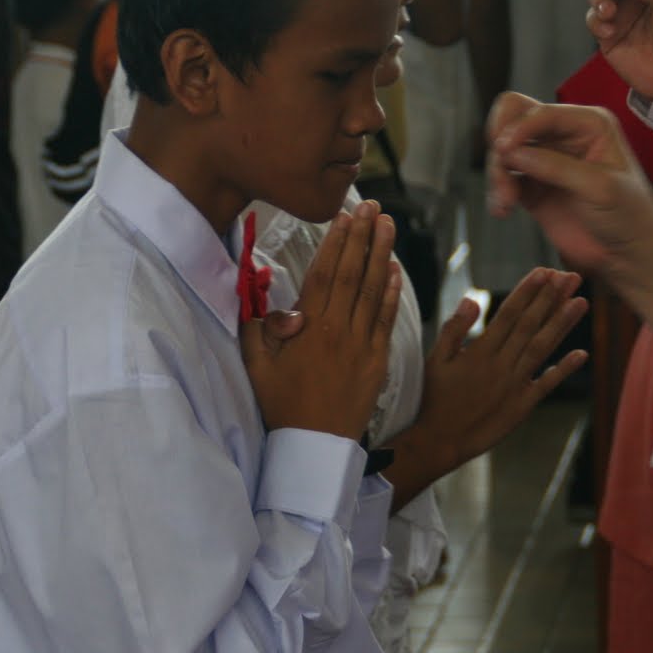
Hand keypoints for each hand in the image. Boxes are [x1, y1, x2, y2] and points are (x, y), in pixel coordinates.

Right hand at [242, 201, 401, 439]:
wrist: (316, 446)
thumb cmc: (282, 406)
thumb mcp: (257, 367)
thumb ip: (259, 329)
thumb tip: (272, 300)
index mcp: (308, 329)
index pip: (324, 274)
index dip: (336, 242)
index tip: (345, 216)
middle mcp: (338, 330)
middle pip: (352, 274)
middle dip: (362, 237)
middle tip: (372, 206)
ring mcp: (361, 344)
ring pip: (373, 290)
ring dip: (381, 254)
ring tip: (388, 225)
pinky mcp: (377, 360)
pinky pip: (386, 319)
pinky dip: (391, 292)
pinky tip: (395, 270)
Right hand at [410, 269, 588, 467]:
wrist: (440, 441)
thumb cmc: (434, 399)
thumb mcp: (435, 360)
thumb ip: (454, 329)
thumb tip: (472, 299)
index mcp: (480, 351)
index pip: (509, 314)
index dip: (528, 292)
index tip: (544, 272)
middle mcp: (501, 365)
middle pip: (530, 325)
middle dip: (551, 298)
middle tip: (570, 277)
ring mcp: (514, 385)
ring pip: (542, 348)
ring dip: (563, 324)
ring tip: (581, 302)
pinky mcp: (522, 406)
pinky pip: (547, 384)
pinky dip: (564, 369)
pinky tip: (582, 353)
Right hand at [485, 92, 652, 274]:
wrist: (628, 255)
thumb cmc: (629, 216)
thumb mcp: (599, 187)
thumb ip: (556, 167)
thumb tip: (513, 152)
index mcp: (589, 124)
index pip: (542, 113)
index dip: (519, 127)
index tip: (502, 149)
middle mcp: (565, 136)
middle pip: (514, 119)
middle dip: (500, 141)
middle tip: (500, 166)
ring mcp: (546, 161)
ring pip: (504, 151)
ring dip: (498, 174)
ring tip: (505, 202)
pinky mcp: (533, 187)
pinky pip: (503, 179)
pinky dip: (496, 193)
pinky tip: (502, 210)